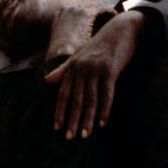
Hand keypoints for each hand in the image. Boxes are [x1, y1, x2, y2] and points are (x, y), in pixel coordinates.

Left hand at [43, 10, 143, 139]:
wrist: (121, 29)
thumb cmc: (101, 44)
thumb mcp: (80, 56)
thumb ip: (63, 70)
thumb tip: (46, 80)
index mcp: (73, 67)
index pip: (63, 93)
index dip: (60, 111)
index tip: (56, 127)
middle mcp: (81, 69)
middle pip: (76, 99)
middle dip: (72, 120)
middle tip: (70, 137)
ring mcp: (96, 69)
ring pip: (90, 99)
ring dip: (88, 119)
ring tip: (85, 135)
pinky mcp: (110, 70)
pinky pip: (107, 94)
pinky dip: (104, 110)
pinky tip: (102, 123)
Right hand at [45, 2, 116, 63]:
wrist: (60, 57)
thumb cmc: (63, 55)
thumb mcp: (65, 41)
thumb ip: (73, 34)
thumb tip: (85, 35)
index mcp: (59, 15)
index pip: (78, 9)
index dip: (90, 12)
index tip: (99, 17)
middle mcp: (67, 9)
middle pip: (88, 5)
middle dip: (99, 10)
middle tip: (109, 16)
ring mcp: (76, 10)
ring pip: (96, 5)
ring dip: (105, 11)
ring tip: (114, 17)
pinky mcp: (86, 13)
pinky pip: (102, 8)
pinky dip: (109, 12)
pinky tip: (116, 16)